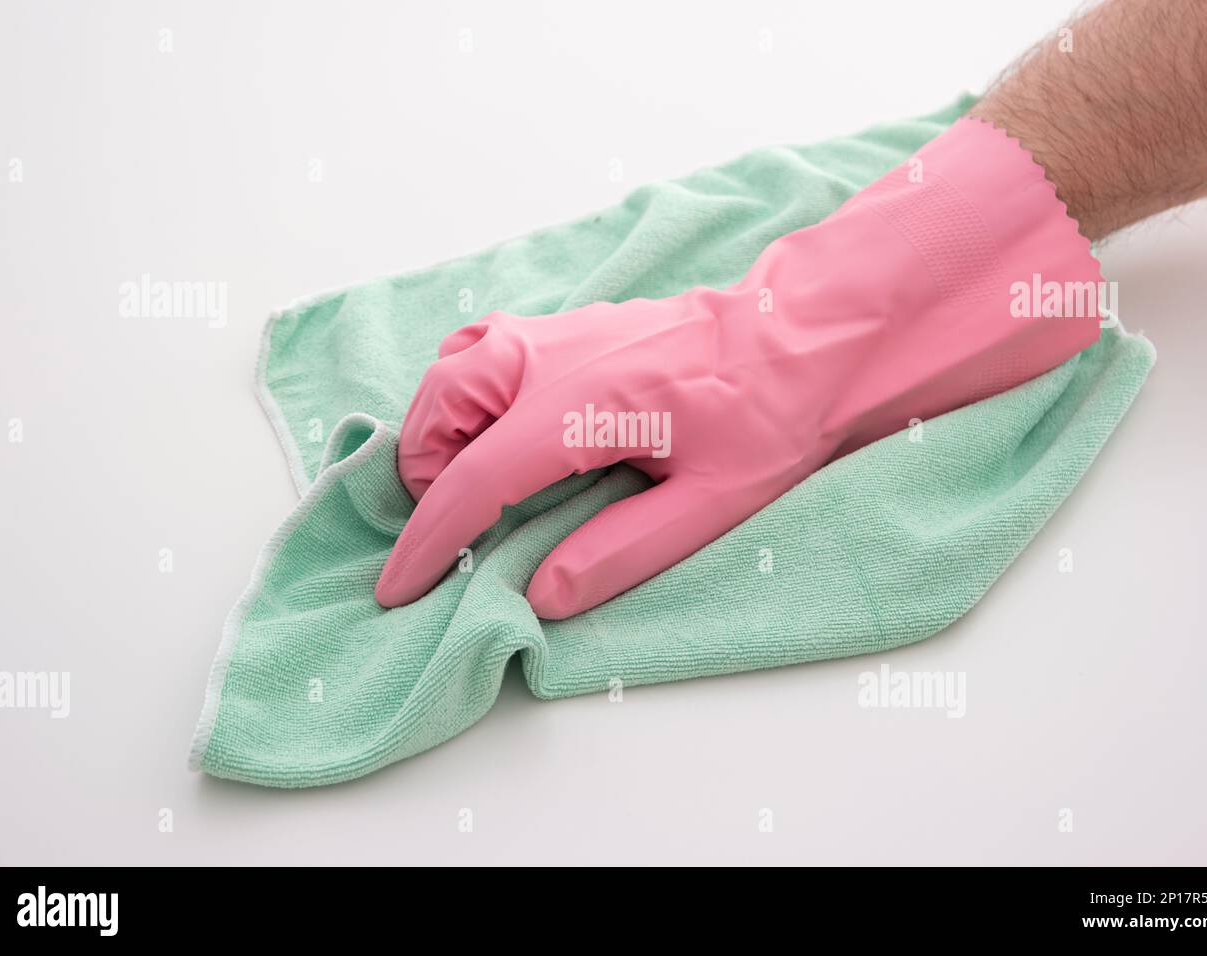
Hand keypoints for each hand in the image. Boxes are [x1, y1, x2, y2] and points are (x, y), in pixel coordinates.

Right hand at [375, 118, 1101, 618]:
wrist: (808, 336)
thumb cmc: (772, 416)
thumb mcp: (712, 505)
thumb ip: (621, 552)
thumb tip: (540, 595)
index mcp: (584, 405)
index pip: (475, 480)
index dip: (429, 541)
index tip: (397, 589)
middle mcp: (555, 356)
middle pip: (439, 404)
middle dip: (424, 472)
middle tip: (453, 526)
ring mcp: (560, 330)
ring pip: (453, 365)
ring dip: (438, 424)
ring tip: (471, 480)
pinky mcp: (573, 325)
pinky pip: (485, 348)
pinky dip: (465, 391)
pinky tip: (503, 431)